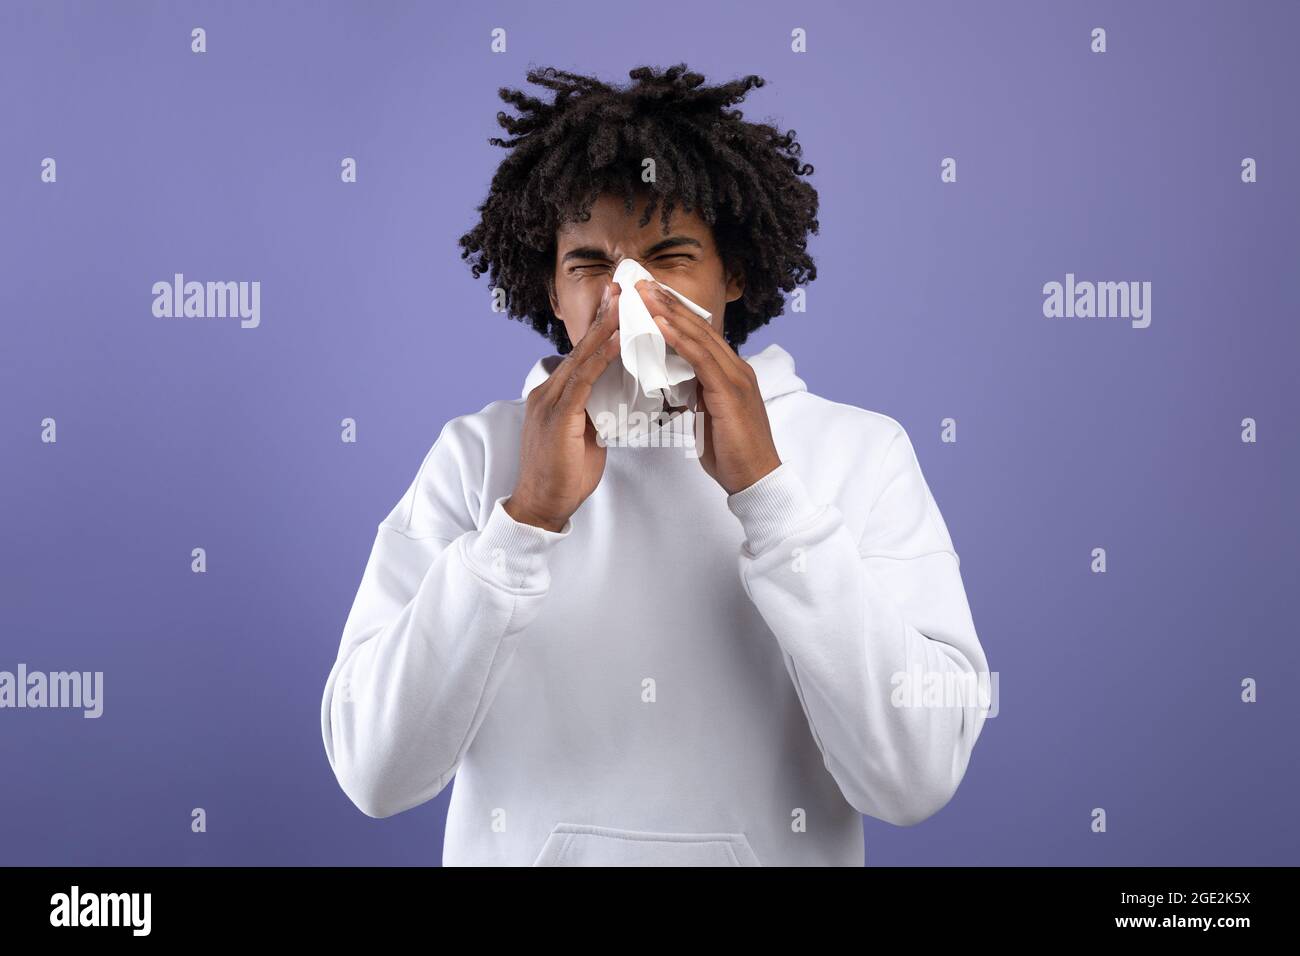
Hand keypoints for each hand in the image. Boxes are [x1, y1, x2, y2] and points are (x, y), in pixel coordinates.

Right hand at [504, 281, 621, 531]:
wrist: (542, 505)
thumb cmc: (564, 475)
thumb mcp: (585, 436)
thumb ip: (595, 411)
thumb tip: (615, 398)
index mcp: (554, 395)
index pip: (580, 355)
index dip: (598, 328)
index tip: (616, 304)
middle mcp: (548, 391)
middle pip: (580, 347)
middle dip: (601, 316)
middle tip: (619, 287)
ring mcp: (550, 402)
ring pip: (582, 357)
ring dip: (604, 328)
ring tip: (623, 303)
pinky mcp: (557, 415)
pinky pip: (584, 379)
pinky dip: (602, 357)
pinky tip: (618, 340)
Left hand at [637, 279, 781, 494]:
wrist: (755, 478)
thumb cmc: (731, 453)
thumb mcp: (707, 416)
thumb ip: (695, 395)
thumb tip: (674, 385)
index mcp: (731, 373)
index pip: (700, 335)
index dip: (675, 313)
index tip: (650, 297)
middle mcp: (737, 369)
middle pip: (699, 327)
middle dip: (669, 304)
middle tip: (642, 283)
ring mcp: (736, 378)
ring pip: (700, 337)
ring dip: (670, 314)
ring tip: (646, 295)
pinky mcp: (730, 392)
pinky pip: (702, 359)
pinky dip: (680, 339)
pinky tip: (662, 325)